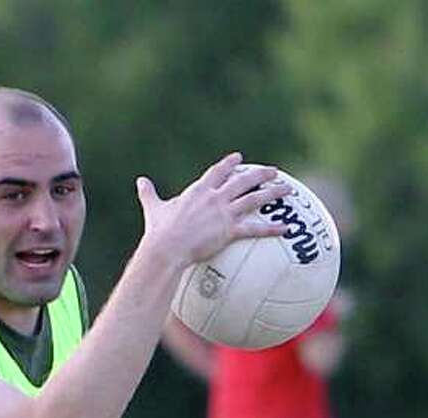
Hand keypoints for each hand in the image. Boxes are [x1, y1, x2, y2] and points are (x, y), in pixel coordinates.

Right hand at [136, 153, 289, 267]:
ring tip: (288, 190)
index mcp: (199, 190)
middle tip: (274, 172)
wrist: (166, 248)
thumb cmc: (158, 231)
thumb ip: (149, 194)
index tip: (240, 159)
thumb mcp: (154, 209)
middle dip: (261, 174)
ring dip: (273, 193)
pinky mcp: (229, 230)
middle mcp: (216, 197)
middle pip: (244, 180)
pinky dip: (271, 228)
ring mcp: (224, 212)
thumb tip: (139, 181)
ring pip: (255, 198)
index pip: (219, 171)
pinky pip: (255, 228)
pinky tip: (286, 228)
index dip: (230, 164)